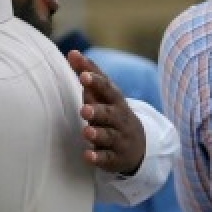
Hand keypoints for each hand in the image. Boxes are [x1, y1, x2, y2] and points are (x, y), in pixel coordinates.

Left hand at [67, 50, 146, 174]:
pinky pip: (107, 158)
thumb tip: (72, 53)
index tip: (83, 74)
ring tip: (86, 131)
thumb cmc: (112, 114)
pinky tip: (88, 156)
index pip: (106, 88)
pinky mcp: (115, 158)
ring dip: (97, 134)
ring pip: (108, 136)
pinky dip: (98, 158)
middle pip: (109, 113)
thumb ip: (88, 75)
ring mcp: (118, 139)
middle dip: (97, 110)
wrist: (138, 146)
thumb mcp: (104, 96)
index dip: (95, 81)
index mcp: (115, 101)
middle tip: (84, 109)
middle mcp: (119, 119)